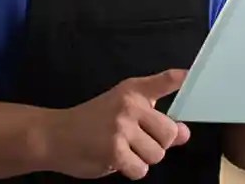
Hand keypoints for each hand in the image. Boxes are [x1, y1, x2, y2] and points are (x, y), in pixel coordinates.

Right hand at [42, 69, 191, 179]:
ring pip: (157, 154)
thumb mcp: (123, 111)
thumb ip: (155, 120)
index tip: (191, 74)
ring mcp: (121, 128)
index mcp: (133, 91)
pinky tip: (116, 159)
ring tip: (123, 149)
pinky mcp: (114, 151)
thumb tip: (184, 133)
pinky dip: (131, 170)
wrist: (54, 135)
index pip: (163, 81)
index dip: (181, 78)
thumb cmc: (91, 123)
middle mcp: (130, 106)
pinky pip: (140, 169)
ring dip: (143, 159)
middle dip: (158, 144)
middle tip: (138, 142)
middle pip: (169, 133)